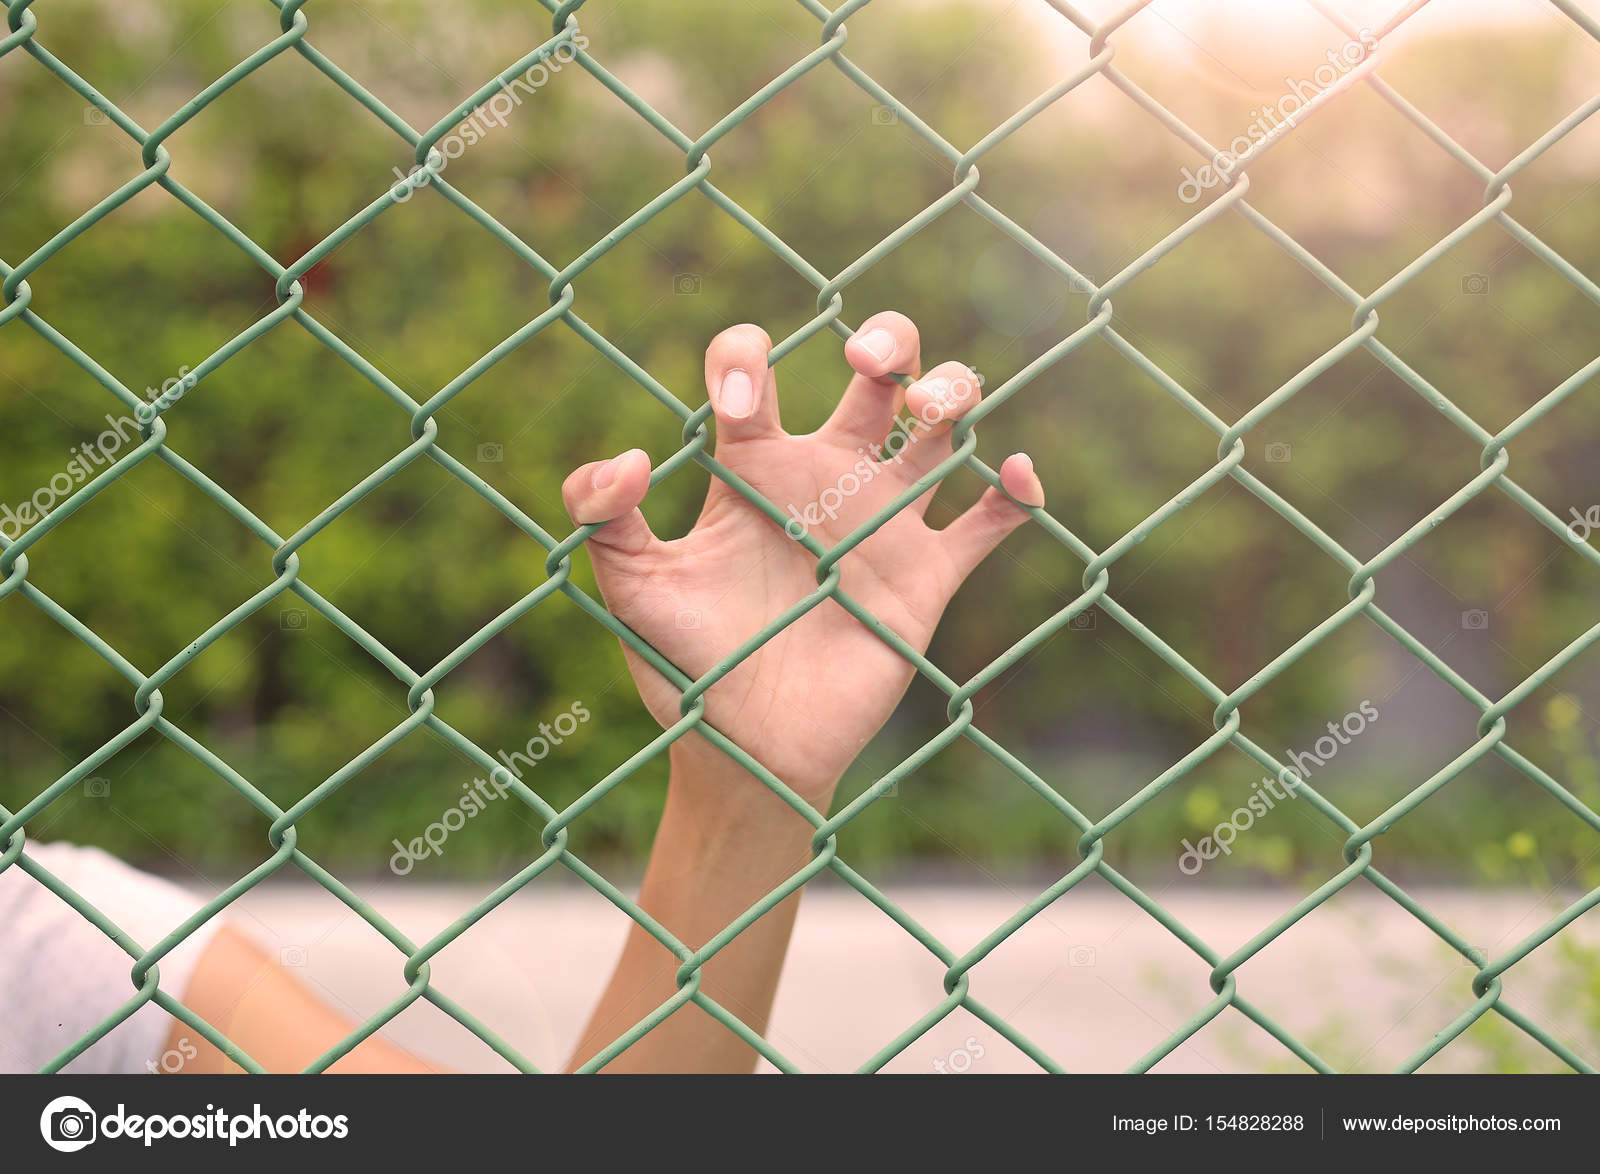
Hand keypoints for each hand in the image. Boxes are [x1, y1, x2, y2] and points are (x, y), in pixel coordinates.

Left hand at [561, 313, 1043, 808]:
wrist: (746, 751)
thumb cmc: (685, 666)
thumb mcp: (630, 586)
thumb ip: (603, 516)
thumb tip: (632, 457)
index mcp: (754, 469)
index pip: (755, 371)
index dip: (748, 360)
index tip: (742, 408)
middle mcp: (826, 479)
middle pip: (879, 372)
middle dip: (888, 340)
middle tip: (868, 363)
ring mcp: (882, 525)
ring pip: (943, 429)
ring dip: (954, 392)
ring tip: (934, 410)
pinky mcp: (927, 578)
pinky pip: (989, 523)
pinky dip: (1016, 493)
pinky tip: (1017, 476)